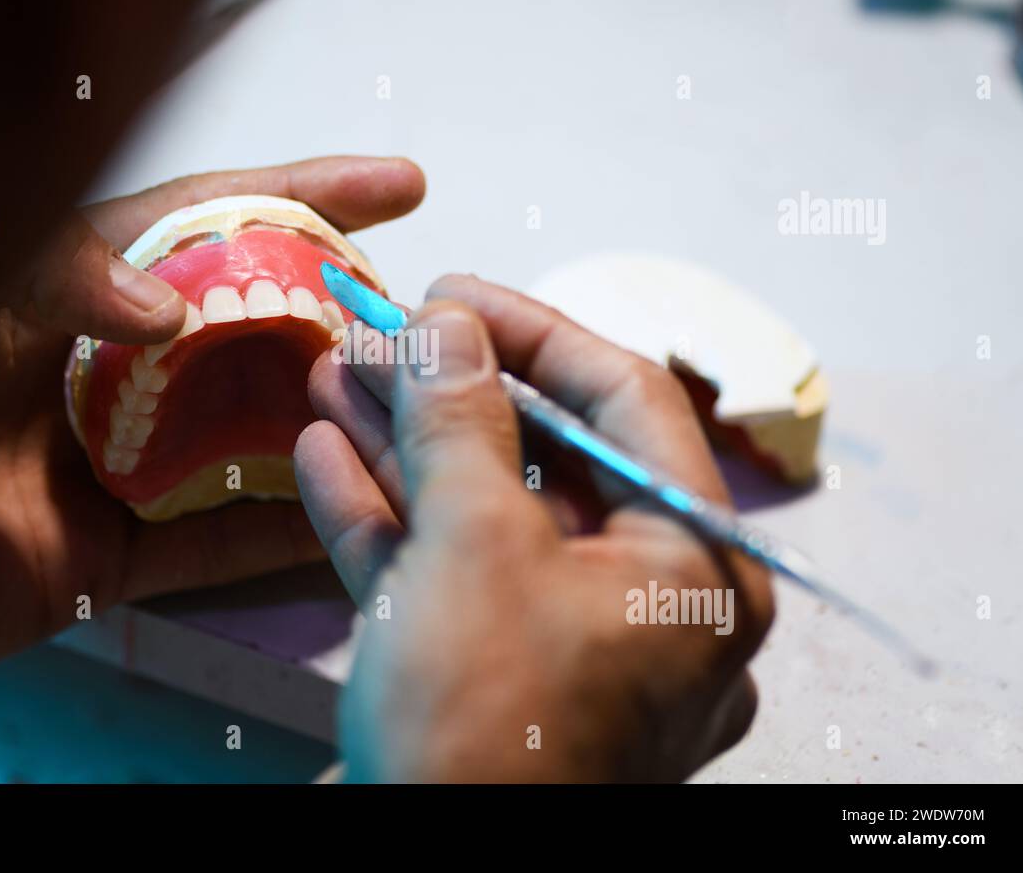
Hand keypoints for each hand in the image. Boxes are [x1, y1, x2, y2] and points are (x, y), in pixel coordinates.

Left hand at [0, 156, 424, 700]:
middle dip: (327, 315)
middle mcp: (91, 372)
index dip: (295, 199)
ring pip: (237, 436)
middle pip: (238, 331)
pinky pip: (207, 546)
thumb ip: (47, 280)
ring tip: (403, 406)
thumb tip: (170, 303)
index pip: (197, 225)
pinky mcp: (98, 559)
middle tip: (412, 317)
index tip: (389, 187)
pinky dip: (276, 535)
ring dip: (316, 420)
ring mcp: (102, 466)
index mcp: (52, 294)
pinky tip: (347, 516)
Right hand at [294, 275, 773, 781]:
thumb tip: (445, 327)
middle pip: (547, 460)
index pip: (627, 405)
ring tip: (336, 375)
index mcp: (697, 573)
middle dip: (449, 393)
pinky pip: (452, 579)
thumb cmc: (487, 730)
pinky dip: (389, 520)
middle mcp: (646, 610)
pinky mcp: (497, 684)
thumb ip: (462, 421)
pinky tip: (325, 455)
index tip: (451, 292)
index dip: (534, 331)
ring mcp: (567, 651)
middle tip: (380, 335)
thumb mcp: (477, 544)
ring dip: (406, 446)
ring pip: (488, 515)